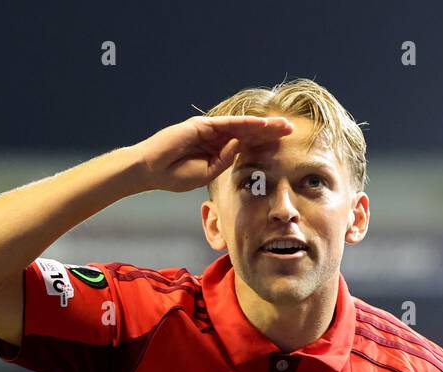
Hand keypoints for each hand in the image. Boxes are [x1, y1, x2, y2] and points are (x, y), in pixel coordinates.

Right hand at [131, 115, 294, 192]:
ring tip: (282, 125)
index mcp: (218, 151)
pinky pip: (227, 124)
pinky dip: (244, 124)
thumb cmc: (175, 175)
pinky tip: (260, 124)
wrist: (151, 170)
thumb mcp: (207, 174)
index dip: (265, 144)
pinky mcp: (202, 125)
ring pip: (241, 126)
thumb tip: (241, 147)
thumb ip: (224, 161)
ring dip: (262, 125)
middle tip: (292, 129)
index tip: (284, 146)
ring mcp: (210, 130)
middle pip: (249, 133)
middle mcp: (216, 138)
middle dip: (270, 131)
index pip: (247, 146)